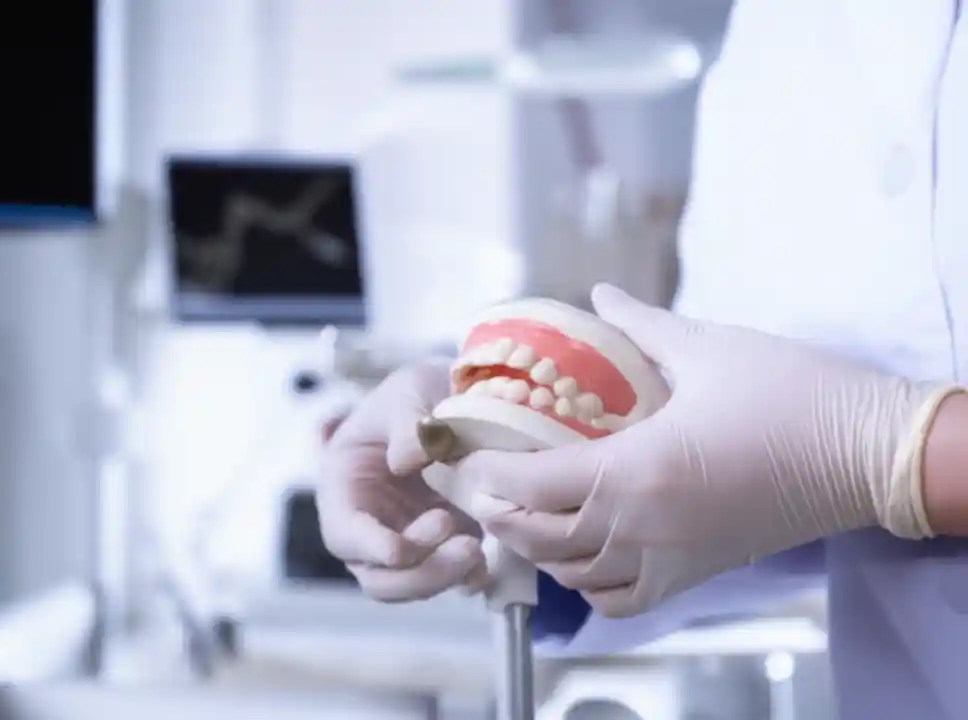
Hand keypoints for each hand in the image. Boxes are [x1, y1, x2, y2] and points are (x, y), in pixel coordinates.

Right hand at [317, 359, 488, 601]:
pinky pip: (451, 580)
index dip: (367, 548)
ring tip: (478, 546)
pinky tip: (491, 557)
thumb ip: (407, 421)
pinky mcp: (444, 547)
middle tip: (461, 544)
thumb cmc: (419, 391)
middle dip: (417, 572)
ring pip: (413, 585)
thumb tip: (408, 458)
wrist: (459, 397)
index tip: (399, 549)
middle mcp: (371, 522)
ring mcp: (407, 538)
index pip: (344, 532)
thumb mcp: (408, 390)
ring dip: (445, 577)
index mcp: (345, 484)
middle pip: (378, 577)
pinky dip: (469, 578)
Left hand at [459, 284, 959, 616]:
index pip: (531, 483)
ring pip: (573, 574)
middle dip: (499, 513)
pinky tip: (581, 554)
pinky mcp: (695, 574)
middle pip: (538, 536)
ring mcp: (667, 558)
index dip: (487, 472)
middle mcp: (640, 526)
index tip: (465, 453)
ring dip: (537, 548)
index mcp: (634, 468)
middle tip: (480, 484)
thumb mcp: (707, 348)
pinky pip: (621, 600)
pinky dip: (588, 584)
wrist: (868, 454)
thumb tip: (599, 296)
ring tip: (520, 513)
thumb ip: (639, 325)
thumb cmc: (792, 395)